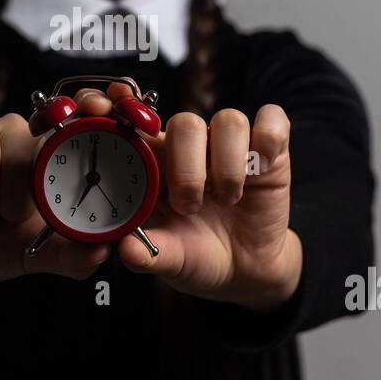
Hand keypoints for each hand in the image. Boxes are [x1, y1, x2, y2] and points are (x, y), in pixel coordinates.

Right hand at [0, 87, 115, 285]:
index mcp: (45, 153)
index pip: (69, 131)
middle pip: (23, 152)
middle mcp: (14, 132)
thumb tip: (103, 250)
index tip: (82, 141)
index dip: (79, 123)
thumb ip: (70, 254)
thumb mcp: (34, 253)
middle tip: (1, 214)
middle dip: (10, 201)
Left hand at [93, 82, 301, 312]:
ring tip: (227, 201)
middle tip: (190, 208)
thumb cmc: (195, 256)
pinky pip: (272, 120)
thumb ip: (148, 254)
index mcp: (156, 163)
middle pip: (186, 123)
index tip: (108, 111)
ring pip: (229, 121)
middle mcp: (192, 148)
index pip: (138, 120)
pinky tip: (262, 167)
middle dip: (188, 169)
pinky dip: (268, 139)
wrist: (243, 271)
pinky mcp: (269, 151)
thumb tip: (125, 249)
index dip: (124, 108)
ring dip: (228, 166)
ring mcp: (230, 146)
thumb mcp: (169, 260)